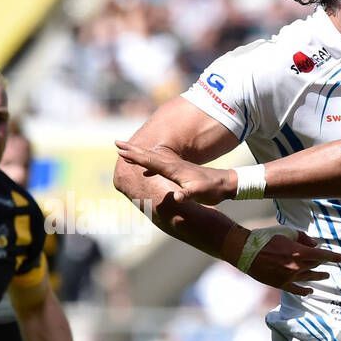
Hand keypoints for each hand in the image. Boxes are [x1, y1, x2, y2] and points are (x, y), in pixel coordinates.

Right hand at [114, 141, 236, 205]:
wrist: (224, 183)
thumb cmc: (212, 189)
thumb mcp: (200, 193)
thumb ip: (188, 194)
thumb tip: (178, 197)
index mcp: (173, 169)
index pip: (151, 161)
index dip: (136, 157)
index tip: (121, 151)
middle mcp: (172, 165)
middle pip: (149, 155)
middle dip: (132, 150)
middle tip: (116, 143)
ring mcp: (175, 167)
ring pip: (152, 158)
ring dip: (138, 155)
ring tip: (125, 152)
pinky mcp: (179, 171)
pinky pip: (159, 165)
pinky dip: (149, 164)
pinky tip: (145, 169)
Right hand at [231, 225, 340, 297]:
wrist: (245, 251)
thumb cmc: (265, 238)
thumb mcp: (286, 232)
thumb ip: (303, 238)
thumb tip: (314, 244)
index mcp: (299, 252)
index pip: (323, 255)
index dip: (335, 257)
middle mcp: (297, 266)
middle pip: (316, 266)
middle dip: (323, 265)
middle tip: (329, 265)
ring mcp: (289, 277)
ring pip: (309, 278)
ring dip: (318, 276)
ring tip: (325, 276)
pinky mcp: (281, 284)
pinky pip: (297, 289)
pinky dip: (305, 290)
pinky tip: (310, 290)